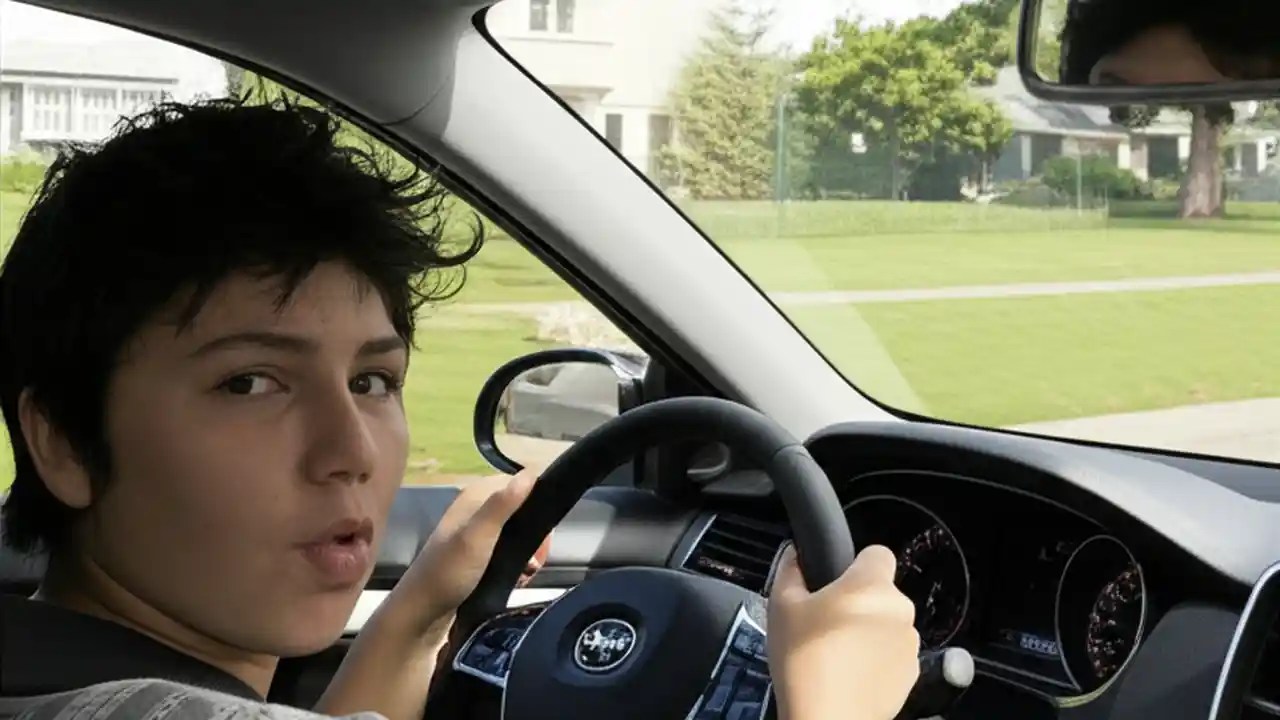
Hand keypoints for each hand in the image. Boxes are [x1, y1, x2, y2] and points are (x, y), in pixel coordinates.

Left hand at [395, 469, 546, 635]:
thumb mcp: (478, 537)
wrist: (422, 615)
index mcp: (475, 497)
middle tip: (536, 559)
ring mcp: (477, 535)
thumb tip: (531, 473)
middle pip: (521, 509)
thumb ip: (502, 505)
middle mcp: (476, 510)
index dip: (537, 502)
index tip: (545, 530)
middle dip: (535, 533)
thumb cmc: (449, 572)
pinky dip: (519, 563)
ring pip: (517, 533)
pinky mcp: (479, 557)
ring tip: (528, 573)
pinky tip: (520, 578)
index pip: (518, 483)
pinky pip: (509, 552)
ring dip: (529, 552)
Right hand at [766, 544, 919, 719]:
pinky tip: (849, 673)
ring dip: (869, 630)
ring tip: (836, 652)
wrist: (826, 719)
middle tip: (826, 620)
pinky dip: (877, 659)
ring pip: (888, 624)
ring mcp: (910, 645)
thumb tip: (796, 555)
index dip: (856, 563)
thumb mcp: (781, 606)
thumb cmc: (803, 659)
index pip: (878, 553)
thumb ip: (790, 571)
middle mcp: (899, 610)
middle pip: (881, 592)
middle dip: (859, 601)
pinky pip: (893, 654)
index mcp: (871, 585)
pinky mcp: (912, 675)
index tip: (836, 582)